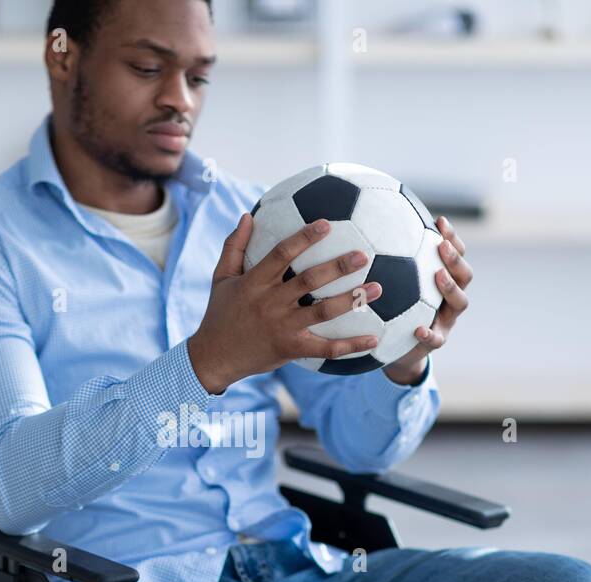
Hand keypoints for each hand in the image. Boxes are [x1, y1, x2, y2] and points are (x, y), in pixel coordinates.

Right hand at [187, 214, 383, 394]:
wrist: (213, 357)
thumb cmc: (219, 314)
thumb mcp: (221, 278)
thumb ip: (234, 246)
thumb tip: (246, 216)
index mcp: (255, 282)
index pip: (282, 253)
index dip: (304, 237)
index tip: (326, 224)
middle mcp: (271, 303)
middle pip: (309, 281)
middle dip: (338, 266)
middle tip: (363, 255)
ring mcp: (283, 327)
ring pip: (322, 312)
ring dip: (352, 300)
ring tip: (378, 288)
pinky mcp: (291, 349)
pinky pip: (326, 348)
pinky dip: (351, 345)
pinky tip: (374, 338)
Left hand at [381, 216, 472, 384]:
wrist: (398, 350)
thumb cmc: (394, 312)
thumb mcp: (394, 286)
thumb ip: (388, 262)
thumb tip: (367, 229)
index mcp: (443, 281)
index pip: (455, 255)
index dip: (452, 238)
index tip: (440, 221)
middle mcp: (450, 298)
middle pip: (464, 275)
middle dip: (455, 258)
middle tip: (441, 245)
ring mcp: (447, 320)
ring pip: (460, 302)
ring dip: (451, 288)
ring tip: (438, 276)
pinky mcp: (436, 342)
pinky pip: (437, 339)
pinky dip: (430, 333)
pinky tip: (419, 329)